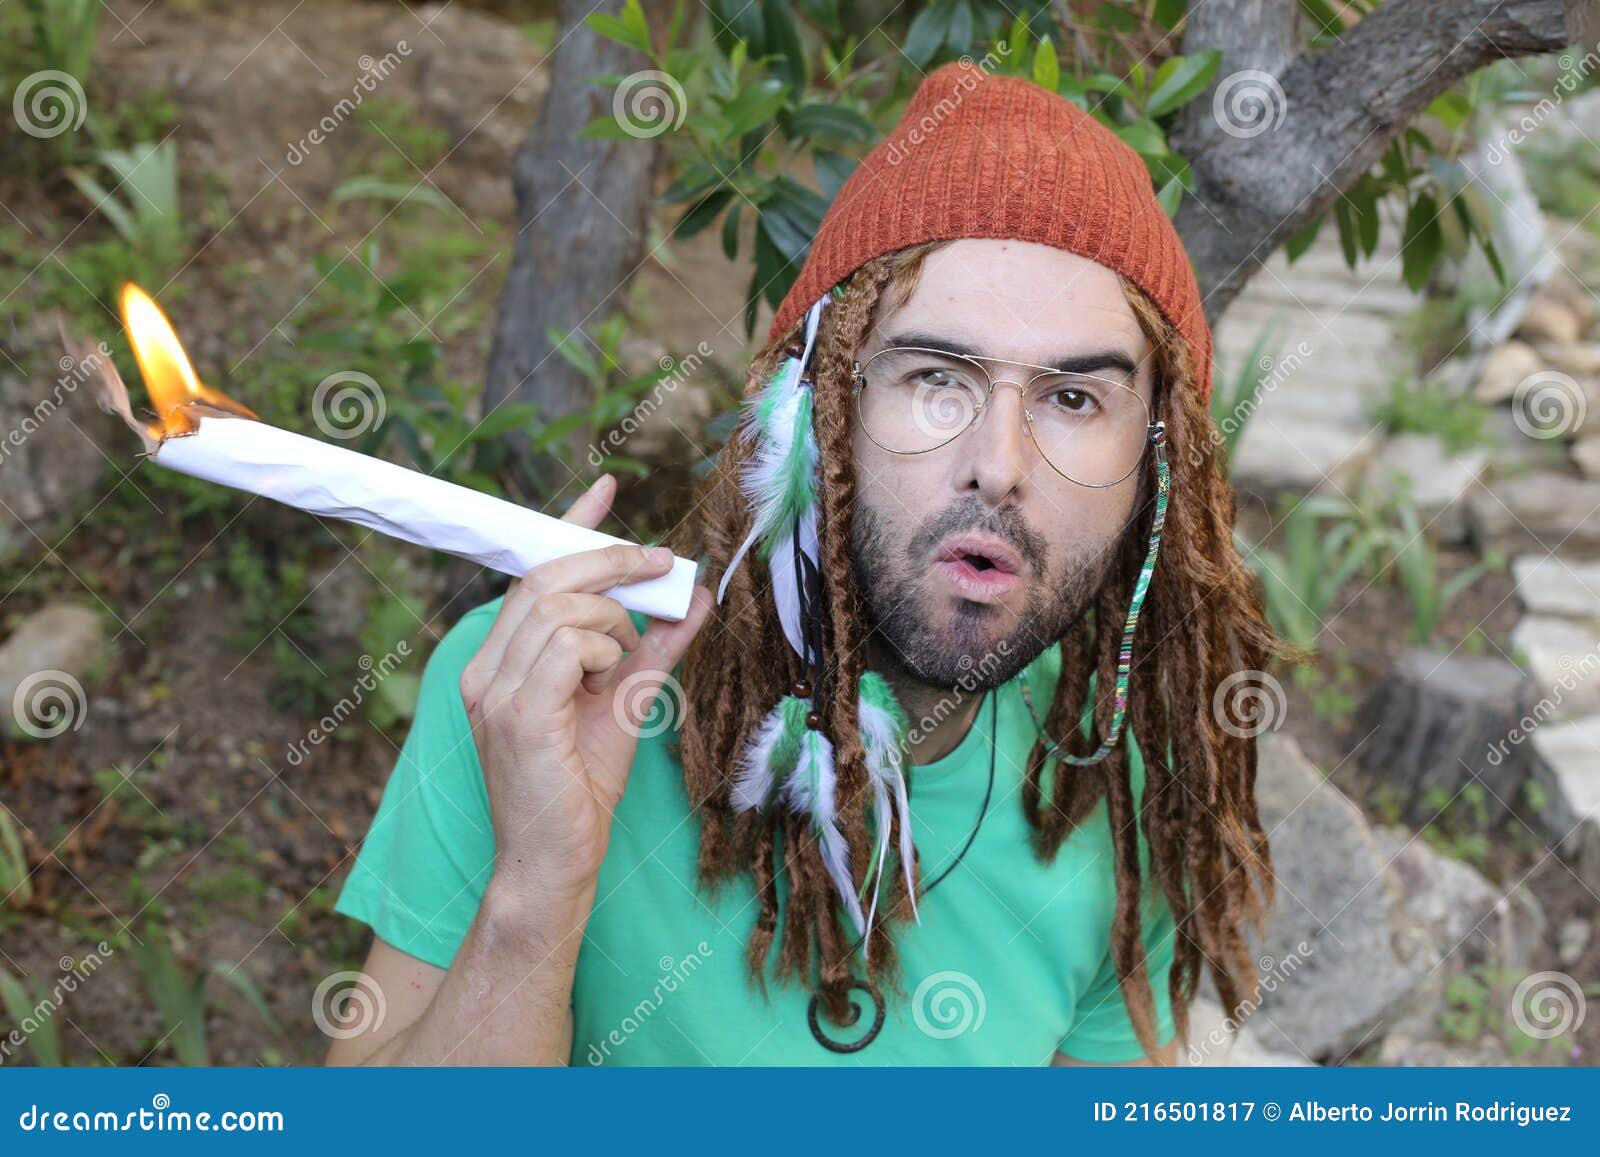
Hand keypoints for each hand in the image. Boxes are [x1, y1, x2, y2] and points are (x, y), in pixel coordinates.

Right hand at [458, 474, 713, 901]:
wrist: (554, 864)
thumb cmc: (581, 790)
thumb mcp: (626, 702)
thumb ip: (653, 650)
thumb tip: (696, 601)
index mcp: (500, 661)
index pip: (531, 574)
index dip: (571, 527)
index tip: (608, 488)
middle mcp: (485, 668)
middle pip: (545, 577)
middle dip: (611, 560)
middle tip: (663, 566)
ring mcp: (493, 689)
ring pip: (559, 605)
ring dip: (611, 618)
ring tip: (623, 659)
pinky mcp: (516, 712)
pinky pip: (566, 644)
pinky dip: (602, 649)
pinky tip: (607, 679)